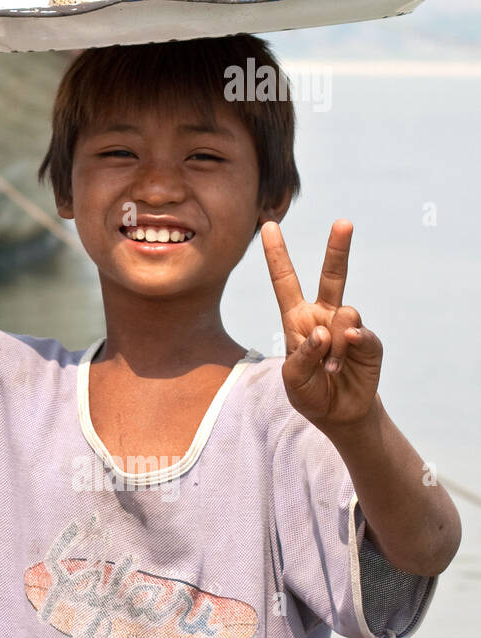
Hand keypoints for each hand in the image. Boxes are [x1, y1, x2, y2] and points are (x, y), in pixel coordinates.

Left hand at [262, 219, 382, 430]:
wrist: (338, 414)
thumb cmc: (308, 392)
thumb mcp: (292, 378)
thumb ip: (303, 355)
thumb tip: (324, 331)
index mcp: (296, 318)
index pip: (284, 280)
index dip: (277, 254)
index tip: (269, 224)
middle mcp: (323, 315)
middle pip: (333, 276)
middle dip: (338, 249)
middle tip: (344, 223)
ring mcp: (347, 327)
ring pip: (345, 315)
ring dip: (335, 345)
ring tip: (329, 368)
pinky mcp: (368, 343)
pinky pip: (362, 335)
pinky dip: (351, 347)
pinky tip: (343, 360)